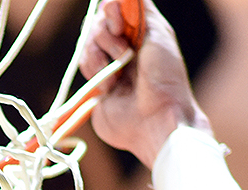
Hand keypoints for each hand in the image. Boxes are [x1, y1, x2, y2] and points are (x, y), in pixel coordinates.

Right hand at [78, 0, 211, 168]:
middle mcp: (124, 44)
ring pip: (87, 43)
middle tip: (123, 54)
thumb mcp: (159, 35)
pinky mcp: (97, 82)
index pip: (115, 7)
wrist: (154, 120)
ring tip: (116, 75)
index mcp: (140, 31)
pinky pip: (83, 64)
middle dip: (106, 36)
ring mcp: (109, 63)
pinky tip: (109, 86)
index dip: (111, 11)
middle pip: (97, 23)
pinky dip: (93, 71)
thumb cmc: (164, 79)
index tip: (118, 24)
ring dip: (99, 56)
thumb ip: (141, 10)